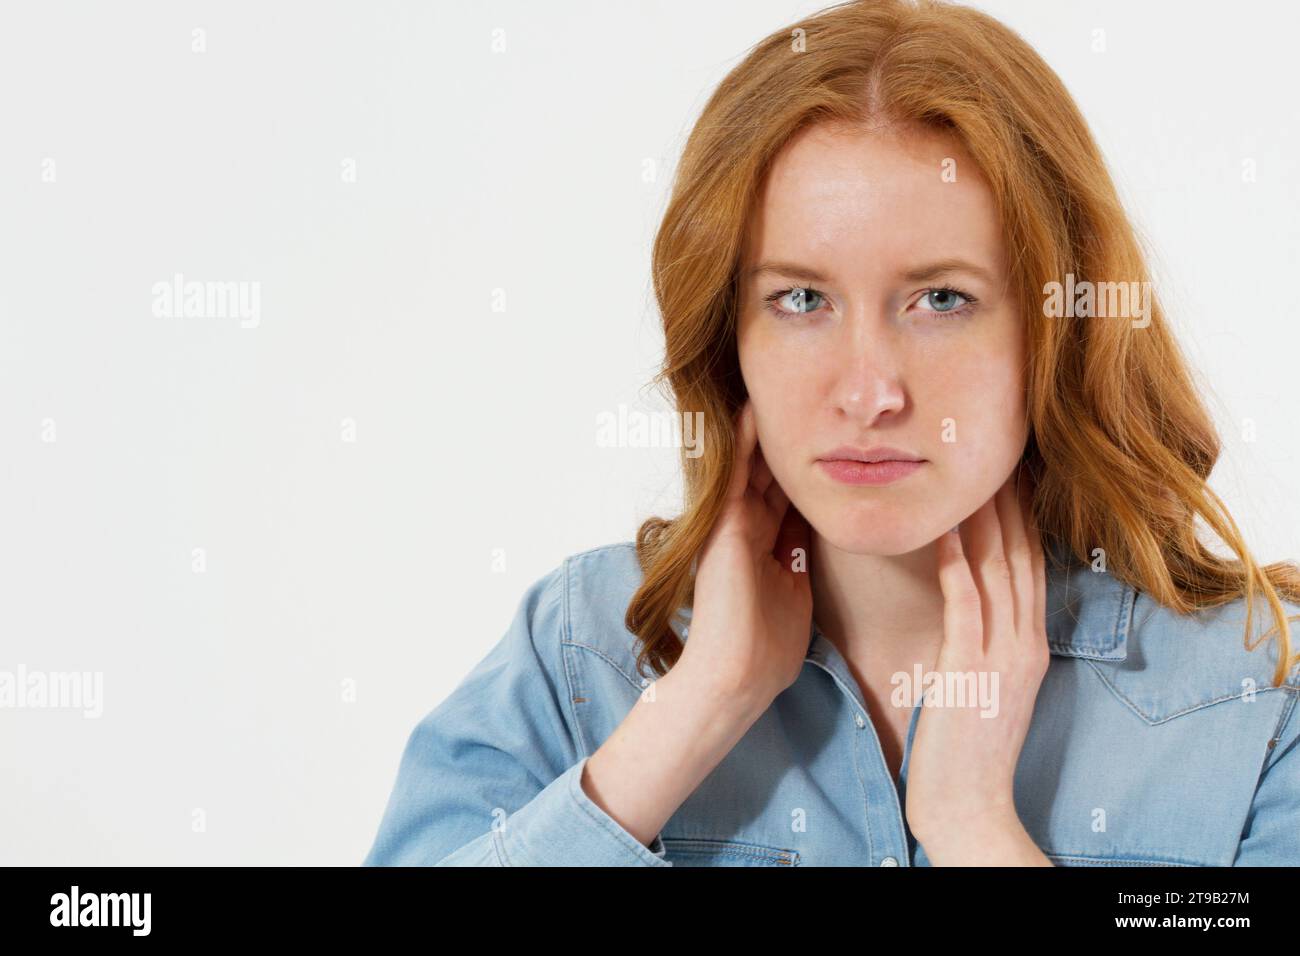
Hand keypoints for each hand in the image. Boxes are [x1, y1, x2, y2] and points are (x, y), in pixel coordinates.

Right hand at [677, 398, 813, 710]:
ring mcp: (732, 524)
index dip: (807, 463)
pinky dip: (747, 441)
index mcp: (764, 544)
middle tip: (807, 393)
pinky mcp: (723, 526)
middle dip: (789, 436)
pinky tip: (757, 408)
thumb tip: (822, 533)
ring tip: (775, 383)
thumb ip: (800, 558)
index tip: (830, 432)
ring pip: (752, 464)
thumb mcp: (796, 591)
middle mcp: (745, 527)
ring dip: (767, 427)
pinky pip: (738, 474)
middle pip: (770, 470)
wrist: (735, 678)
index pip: (787, 492)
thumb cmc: (765, 650)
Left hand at [903, 464, 1048, 846]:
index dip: (1023, 517)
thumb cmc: (966, 752)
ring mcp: (1002, 655)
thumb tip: (973, 610)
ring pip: (998, 569)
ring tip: (972, 471)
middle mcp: (1024, 644)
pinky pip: (964, 600)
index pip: (1031, 566)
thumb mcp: (989, 689)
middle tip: (999, 451)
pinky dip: (954, 560)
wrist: (968, 807)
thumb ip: (988, 648)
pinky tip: (943, 526)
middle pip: (1021, 556)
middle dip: (1010, 501)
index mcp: (1031, 647)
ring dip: (984, 517)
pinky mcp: (969, 668)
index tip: (1012, 474)